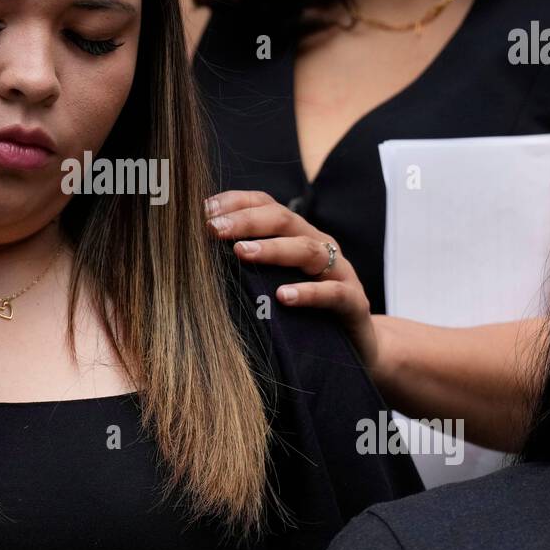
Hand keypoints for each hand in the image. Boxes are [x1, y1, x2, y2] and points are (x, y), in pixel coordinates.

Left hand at [205, 190, 377, 372]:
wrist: (357, 347)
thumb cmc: (302, 312)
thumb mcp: (271, 282)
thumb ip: (244, 264)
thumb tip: (192, 252)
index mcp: (296, 234)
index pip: (265, 204)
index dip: (235, 202)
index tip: (204, 211)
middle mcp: (318, 245)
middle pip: (284, 219)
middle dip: (246, 221)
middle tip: (214, 229)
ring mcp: (339, 272)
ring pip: (308, 250)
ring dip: (273, 249)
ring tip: (242, 253)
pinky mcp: (353, 303)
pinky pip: (334, 293)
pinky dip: (308, 293)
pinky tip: (283, 297)